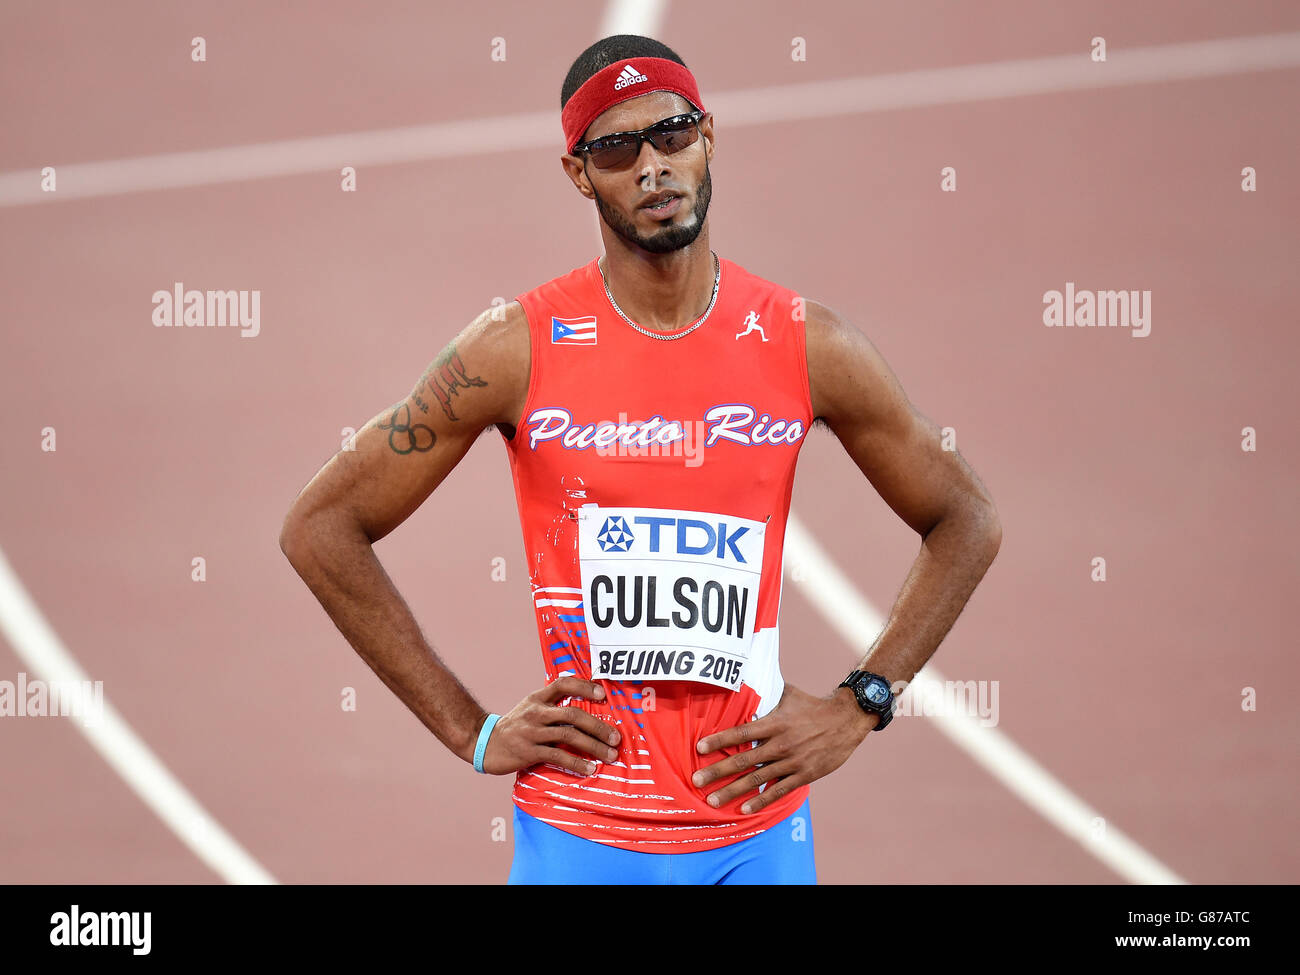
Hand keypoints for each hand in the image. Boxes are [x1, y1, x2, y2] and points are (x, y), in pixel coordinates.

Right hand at [479, 676, 620, 775]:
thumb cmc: (515, 727)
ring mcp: (532, 731)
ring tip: (610, 755)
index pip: (563, 684)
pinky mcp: (528, 751)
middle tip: (615, 738)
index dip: (584, 687)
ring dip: (593, 745)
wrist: (485, 743)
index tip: (603, 695)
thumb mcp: (530, 708)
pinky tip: (589, 768)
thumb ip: (552, 705)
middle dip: (597, 726)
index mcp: (538, 698)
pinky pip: (557, 756)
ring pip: (568, 735)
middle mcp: (536, 712)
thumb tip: (585, 707)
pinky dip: (576, 762)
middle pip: (572, 713)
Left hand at [692, 683, 874, 813]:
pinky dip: (761, 801)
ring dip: (733, 791)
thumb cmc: (813, 705)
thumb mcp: (788, 694)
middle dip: (717, 771)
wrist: (846, 719)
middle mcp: (780, 744)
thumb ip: (766, 693)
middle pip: (743, 760)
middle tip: (696, 780)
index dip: (719, 740)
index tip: (699, 748)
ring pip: (757, 779)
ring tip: (713, 799)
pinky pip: (779, 791)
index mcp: (774, 723)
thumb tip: (745, 677)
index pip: (741, 733)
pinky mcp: (804, 775)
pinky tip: (744, 809)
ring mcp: (792, 762)